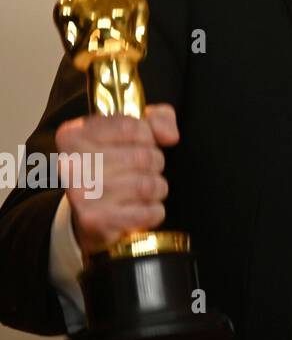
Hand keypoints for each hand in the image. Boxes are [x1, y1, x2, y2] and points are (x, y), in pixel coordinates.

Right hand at [53, 104, 179, 258]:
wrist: (91, 211)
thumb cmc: (116, 162)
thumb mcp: (135, 129)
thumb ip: (158, 119)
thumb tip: (170, 136)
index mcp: (74, 134)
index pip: (130, 127)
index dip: (147, 136)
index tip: (142, 143)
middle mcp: (72, 164)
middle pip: (143, 157)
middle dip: (154, 163)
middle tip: (143, 170)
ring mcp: (81, 194)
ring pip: (147, 185)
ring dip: (156, 187)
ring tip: (143, 189)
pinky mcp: (95, 220)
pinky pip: (149, 212)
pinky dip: (154, 211)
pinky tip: (140, 208)